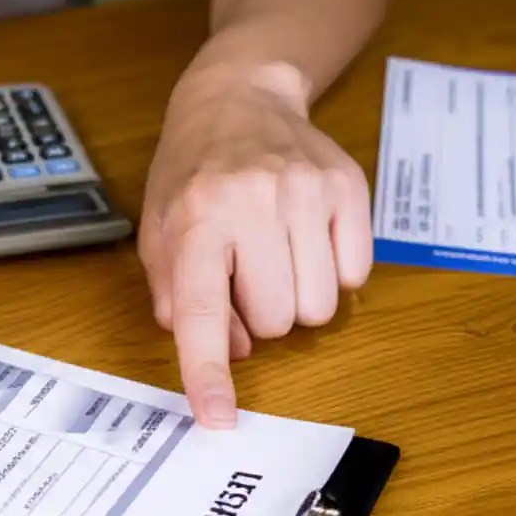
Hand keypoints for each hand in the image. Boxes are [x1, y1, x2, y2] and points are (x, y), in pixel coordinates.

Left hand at [138, 64, 372, 428]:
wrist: (239, 98)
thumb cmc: (192, 175)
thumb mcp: (160, 232)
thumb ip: (178, 298)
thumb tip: (232, 350)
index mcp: (195, 219)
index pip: (201, 312)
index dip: (208, 371)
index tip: (217, 418)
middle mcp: (252, 202)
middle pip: (277, 321)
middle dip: (261, 314)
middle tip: (245, 273)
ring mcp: (307, 192)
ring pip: (320, 308)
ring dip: (296, 298)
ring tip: (273, 253)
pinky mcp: (350, 186)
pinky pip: (355, 277)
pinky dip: (331, 273)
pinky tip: (305, 238)